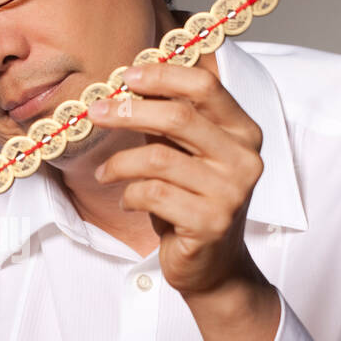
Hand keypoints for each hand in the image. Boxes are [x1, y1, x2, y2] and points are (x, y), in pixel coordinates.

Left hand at [89, 61, 264, 296]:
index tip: (126, 77)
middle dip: (128, 111)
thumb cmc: (193, 201)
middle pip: (178, 117)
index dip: (163, 75)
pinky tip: (128, 201)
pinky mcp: (210, 223)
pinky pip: (153, 194)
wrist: (212, 265)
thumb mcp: (186, 154)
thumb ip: (170, 120)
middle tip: (96, 112)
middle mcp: (244, 158)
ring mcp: (231, 192)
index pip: (206, 87)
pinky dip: (130, 195)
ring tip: (105, 173)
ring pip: (157, 159)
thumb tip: (131, 79)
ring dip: (119, 163)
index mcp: (243, 132)